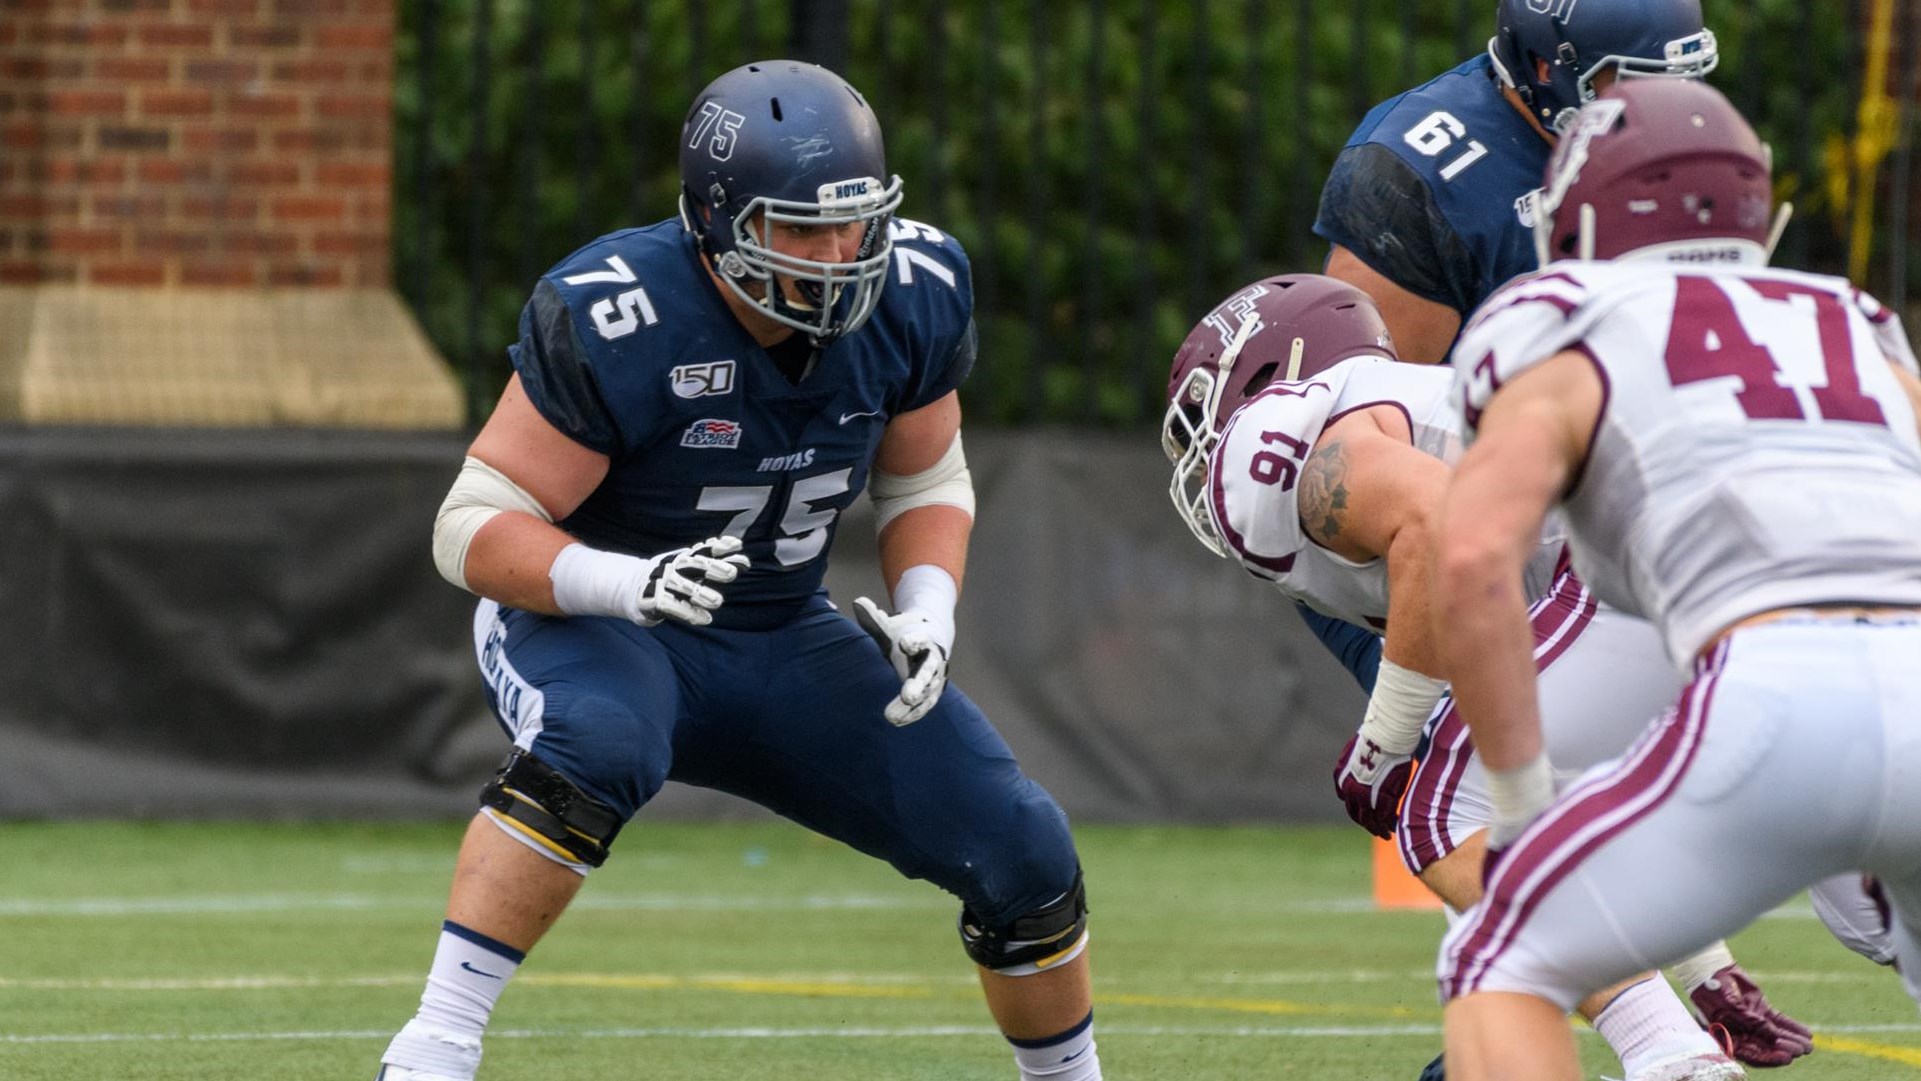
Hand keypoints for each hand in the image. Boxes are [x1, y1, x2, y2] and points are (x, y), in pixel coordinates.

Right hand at [633, 536, 748, 626]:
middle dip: (712, 567)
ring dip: (700, 593)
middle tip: (732, 573)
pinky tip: (705, 619)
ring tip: (718, 601)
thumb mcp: (691, 569)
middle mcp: (672, 568)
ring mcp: (660, 583)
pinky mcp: (651, 601)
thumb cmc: (671, 579)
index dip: (720, 547)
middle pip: (693, 564)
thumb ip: (716, 564)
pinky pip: (670, 606)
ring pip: (681, 586)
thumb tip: (743, 557)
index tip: (738, 545)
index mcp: (683, 559)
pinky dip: (687, 612)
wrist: (632, 590)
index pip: (703, 550)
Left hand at [853, 596, 950, 724]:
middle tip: (908, 696)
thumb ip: (874, 618)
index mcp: (924, 639)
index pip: (921, 640)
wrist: (932, 639)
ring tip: (892, 717)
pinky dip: (912, 714)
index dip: (914, 641)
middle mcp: (933, 660)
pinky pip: (924, 706)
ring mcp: (935, 678)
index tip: (905, 643)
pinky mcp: (932, 693)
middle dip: (917, 684)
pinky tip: (896, 722)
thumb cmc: (905, 632)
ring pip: (926, 694)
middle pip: (927, 672)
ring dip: (912, 707)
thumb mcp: (891, 625)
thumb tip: (858, 602)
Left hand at [1332, 733, 1415, 838]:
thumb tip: (1367, 758)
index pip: (1347, 799)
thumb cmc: (1377, 737)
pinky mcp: (1381, 801)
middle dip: (1366, 822)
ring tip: (1385, 834)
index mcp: (1341, 777)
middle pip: (1356, 814)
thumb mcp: (1359, 748)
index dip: (1357, 806)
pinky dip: (1387, 826)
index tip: (1367, 810)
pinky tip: (1393, 829)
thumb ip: (1359, 760)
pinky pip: (1383, 819)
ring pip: (1368, 821)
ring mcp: (1364, 797)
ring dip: (1377, 829)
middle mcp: (1349, 790)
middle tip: (1375, 828)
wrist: (1386, 738)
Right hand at [1689, 964, 1813, 1066]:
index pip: (1751, 1054)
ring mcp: (1752, 1021)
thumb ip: (1750, 1021)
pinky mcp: (1760, 1009)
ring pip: (1775, 1034)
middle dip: (1785, 1049)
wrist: (1711, 969)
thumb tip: (1772, 1036)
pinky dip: (1792, 1026)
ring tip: (1808, 1043)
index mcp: (1729, 1037)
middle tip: (1802, 1049)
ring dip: (1792, 1039)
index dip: (1769, 1058)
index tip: (1787, 1058)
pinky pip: (1779, 1021)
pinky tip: (1806, 1032)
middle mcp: (1741, 1033)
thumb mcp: (1730, 1006)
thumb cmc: (1713, 989)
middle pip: (1767, 1046)